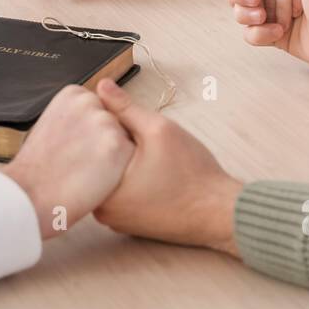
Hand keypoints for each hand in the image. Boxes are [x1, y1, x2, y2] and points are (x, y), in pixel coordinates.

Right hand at [1, 84, 134, 239]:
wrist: (30, 195)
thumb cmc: (38, 168)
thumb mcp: (52, 125)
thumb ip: (74, 116)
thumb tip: (91, 116)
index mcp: (72, 94)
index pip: (98, 108)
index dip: (89, 132)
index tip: (73, 145)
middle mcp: (90, 101)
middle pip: (112, 121)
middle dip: (103, 141)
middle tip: (78, 161)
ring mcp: (104, 122)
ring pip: (123, 138)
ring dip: (113, 155)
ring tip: (85, 171)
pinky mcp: (117, 144)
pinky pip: (130, 156)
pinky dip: (119, 170)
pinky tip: (96, 179)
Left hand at [91, 80, 242, 253]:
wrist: (219, 212)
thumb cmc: (192, 175)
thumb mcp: (159, 130)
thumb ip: (126, 107)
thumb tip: (101, 86)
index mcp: (102, 191)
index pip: (88, 145)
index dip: (106, 125)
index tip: (129, 124)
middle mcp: (102, 211)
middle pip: (96, 163)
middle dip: (114, 144)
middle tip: (143, 140)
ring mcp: (115, 220)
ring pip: (109, 176)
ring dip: (122, 161)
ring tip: (149, 155)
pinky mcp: (129, 223)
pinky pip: (120, 192)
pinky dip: (130, 178)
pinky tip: (151, 171)